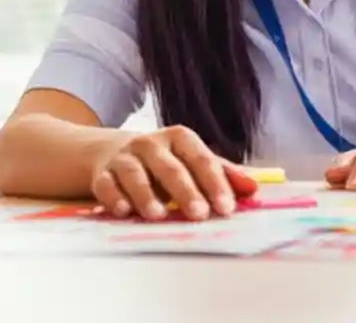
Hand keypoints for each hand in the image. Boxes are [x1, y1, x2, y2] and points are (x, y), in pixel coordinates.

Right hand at [90, 125, 257, 221]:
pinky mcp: (102, 173)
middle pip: (170, 167)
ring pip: (136, 174)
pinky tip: (123, 212)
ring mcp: (125, 158)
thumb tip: (253, 189)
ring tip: (159, 216)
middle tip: (199, 215)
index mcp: (180, 139)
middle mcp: (152, 144)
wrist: (112, 152)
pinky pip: (106, 185)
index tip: (227, 208)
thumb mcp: (193, 161)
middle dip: (186, 191)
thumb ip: (222, 174)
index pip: (202, 159)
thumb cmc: (164, 161)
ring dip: (147, 195)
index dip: (215, 183)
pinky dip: (113, 198)